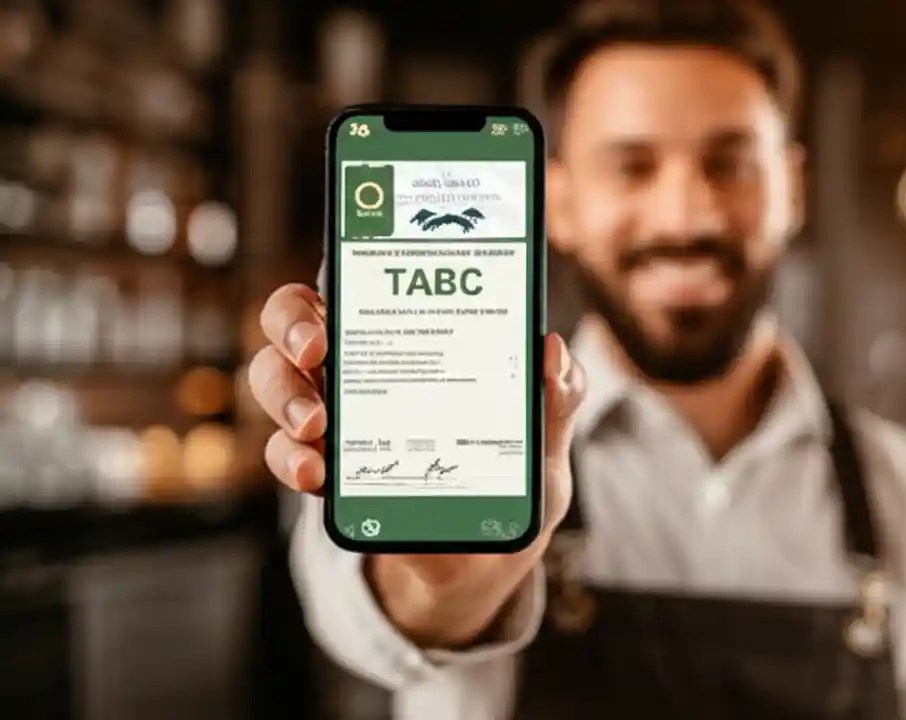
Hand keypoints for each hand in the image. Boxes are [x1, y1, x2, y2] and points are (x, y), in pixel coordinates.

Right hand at [248, 283, 584, 647]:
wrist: (485, 553)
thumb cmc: (511, 472)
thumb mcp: (544, 436)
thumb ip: (558, 394)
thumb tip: (553, 349)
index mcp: (410, 336)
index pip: (354, 283)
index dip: (335, 275)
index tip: (339, 293)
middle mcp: (359, 366)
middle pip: (293, 322)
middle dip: (291, 326)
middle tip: (317, 351)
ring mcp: (331, 418)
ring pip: (274, 383)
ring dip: (286, 397)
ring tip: (317, 425)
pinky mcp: (324, 471)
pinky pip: (285, 455)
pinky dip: (290, 460)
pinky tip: (316, 474)